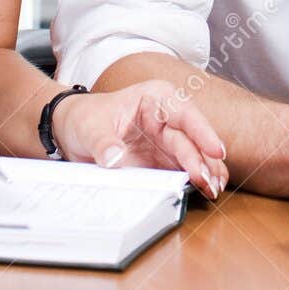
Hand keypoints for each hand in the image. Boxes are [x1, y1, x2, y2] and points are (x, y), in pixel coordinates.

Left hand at [54, 81, 228, 199]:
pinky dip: (195, 179)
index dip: (202, 132)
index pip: (184, 114)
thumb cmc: (85, 118)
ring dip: (206, 172)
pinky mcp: (162, 159)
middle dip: (203, 161)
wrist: (73, 129)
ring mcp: (166, 140)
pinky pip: (183, 168)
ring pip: (194, 155)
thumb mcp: (90, 128)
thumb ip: (103, 143)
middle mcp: (167, 117)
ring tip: (214, 190)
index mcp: (155, 99)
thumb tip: (114, 158)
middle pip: (191, 139)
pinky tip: (208, 190)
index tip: (215, 150)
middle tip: (210, 182)